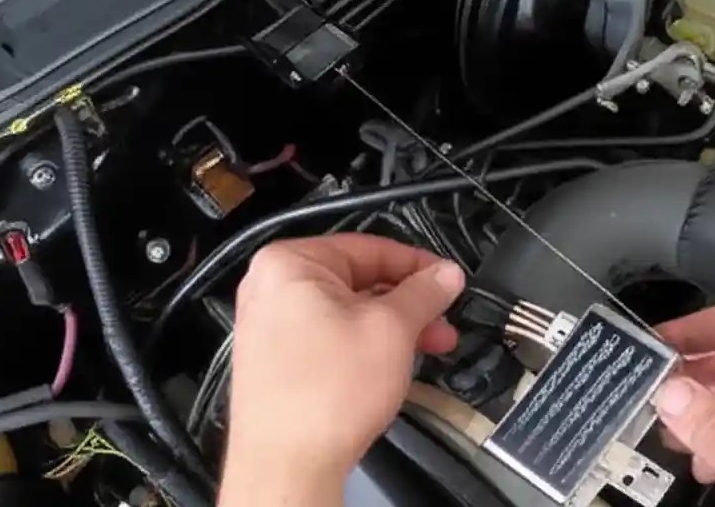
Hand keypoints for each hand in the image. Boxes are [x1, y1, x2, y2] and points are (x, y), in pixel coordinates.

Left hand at [218, 234, 464, 506]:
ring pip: (346, 313)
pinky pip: (329, 339)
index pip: (369, 247)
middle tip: (440, 320)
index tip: (445, 280)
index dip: (417, 265)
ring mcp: (269, 328)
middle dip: (407, 305)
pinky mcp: (276, 363)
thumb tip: (444, 275)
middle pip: (358, 281)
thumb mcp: (392, 330)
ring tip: (426, 348)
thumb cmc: (320, 400)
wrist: (287, 467)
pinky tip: (391, 366)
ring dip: (391, 329)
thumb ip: (424, 294)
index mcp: (288, 264)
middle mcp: (270, 290)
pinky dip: (363, 347)